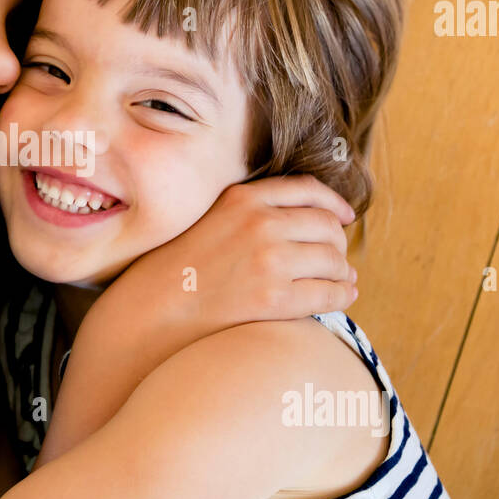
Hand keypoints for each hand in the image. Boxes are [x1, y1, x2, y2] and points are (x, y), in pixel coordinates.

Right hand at [38, 175, 359, 466]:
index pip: (307, 191)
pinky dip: (342, 294)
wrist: (154, 307)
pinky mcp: (273, 297)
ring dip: (342, 271)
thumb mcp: (211, 219)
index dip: (333, 204)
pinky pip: (328, 293)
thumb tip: (305, 217)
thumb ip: (250, 210)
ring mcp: (268, 260)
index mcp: (242, 198)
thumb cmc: (179, 267)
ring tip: (342, 279)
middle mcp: (259, 223)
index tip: (344, 216)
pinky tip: (343, 295)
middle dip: (338, 243)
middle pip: (326, 226)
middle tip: (337, 257)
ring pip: (333, 260)